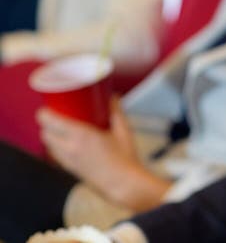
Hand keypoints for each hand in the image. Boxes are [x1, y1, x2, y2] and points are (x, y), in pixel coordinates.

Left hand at [38, 97, 168, 210]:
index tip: (47, 107)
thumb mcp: (123, 130)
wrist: (124, 184)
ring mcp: (68, 161)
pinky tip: (67, 144)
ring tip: (60, 129)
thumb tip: (113, 96)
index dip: (44, 113)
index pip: (50, 122)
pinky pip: (55, 155)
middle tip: (56, 115)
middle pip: (45, 133)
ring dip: (50, 136)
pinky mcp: (70, 169)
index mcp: (81, 136)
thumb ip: (116, 111)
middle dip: (46, 123)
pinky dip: (56, 147)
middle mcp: (70, 148)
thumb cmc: (125, 158)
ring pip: (48, 145)